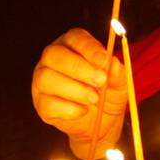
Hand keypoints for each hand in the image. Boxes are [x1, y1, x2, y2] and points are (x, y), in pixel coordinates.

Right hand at [31, 28, 126, 159]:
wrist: (100, 122)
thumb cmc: (107, 94)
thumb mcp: (118, 83)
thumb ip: (116, 73)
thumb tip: (112, 64)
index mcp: (72, 46)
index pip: (74, 38)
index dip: (88, 47)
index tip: (103, 60)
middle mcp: (52, 59)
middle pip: (54, 54)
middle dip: (78, 67)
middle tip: (100, 80)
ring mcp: (42, 81)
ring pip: (46, 78)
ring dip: (74, 89)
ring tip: (94, 98)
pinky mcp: (41, 103)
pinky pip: (48, 103)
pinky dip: (69, 109)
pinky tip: (83, 110)